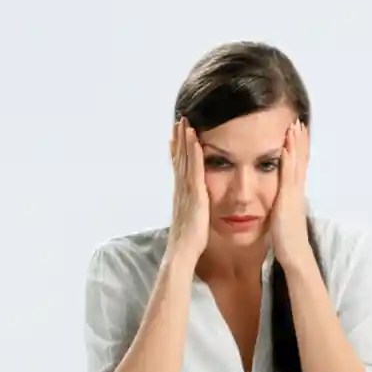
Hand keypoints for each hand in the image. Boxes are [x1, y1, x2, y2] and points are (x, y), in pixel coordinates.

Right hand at [167, 115, 208, 263]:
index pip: (178, 167)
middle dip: (178, 138)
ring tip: (184, 121)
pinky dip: (193, 152)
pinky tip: (195, 139)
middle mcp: (180, 188)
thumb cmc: (190, 242)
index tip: (176, 135)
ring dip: (184, 139)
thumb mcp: (192, 221)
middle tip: (178, 120)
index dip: (177, 150)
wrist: (183, 252)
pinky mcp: (193, 194)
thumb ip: (194, 210)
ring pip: (183, 159)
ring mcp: (185, 190)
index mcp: (182, 194)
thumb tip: (196, 208)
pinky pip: (193, 168)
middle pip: (178, 158)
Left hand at [272, 119, 313, 269]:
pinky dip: (289, 160)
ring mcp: (293, 193)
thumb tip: (279, 201)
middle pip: (300, 159)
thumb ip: (281, 206)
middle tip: (298, 121)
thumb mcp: (283, 217)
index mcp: (294, 194)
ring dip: (296, 144)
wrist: (294, 253)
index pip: (297, 167)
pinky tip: (285, 146)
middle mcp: (296, 190)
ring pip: (296, 163)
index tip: (297, 134)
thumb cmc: (286, 239)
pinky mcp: (288, 198)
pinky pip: (288, 175)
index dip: (298, 150)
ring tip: (294, 125)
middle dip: (300, 140)